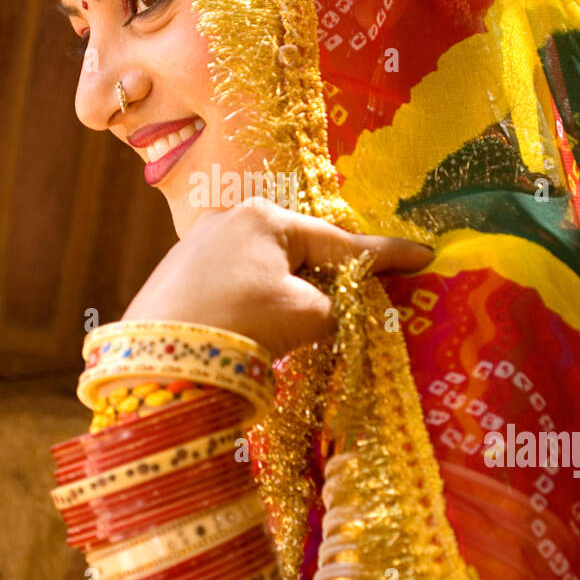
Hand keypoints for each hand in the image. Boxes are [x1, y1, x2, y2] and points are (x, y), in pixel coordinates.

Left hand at [121, 197, 432, 359]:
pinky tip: (256, 332)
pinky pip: (235, 284)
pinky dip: (256, 305)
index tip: (423, 255)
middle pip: (300, 251)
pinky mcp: (176, 276)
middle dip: (330, 277)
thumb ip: (336, 307)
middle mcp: (228, 218)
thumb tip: (336, 309)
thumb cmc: (238, 326)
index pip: (340, 240)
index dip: (386, 255)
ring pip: (266, 269)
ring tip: (303, 329)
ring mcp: (197, 246)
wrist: (155, 363)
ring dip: (290, 296)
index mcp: (266, 217)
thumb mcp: (306, 317)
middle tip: (366, 298)